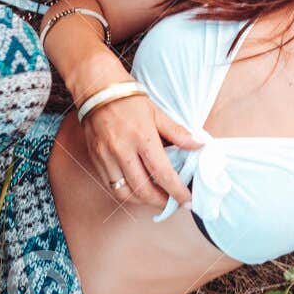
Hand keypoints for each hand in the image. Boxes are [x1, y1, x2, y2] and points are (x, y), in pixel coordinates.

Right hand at [81, 91, 202, 208]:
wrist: (97, 89)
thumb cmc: (129, 99)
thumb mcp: (157, 113)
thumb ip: (177, 133)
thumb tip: (198, 145)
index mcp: (142, 137)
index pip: (162, 173)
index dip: (176, 191)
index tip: (187, 201)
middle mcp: (122, 150)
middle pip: (142, 189)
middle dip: (160, 201)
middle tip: (173, 204)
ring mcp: (106, 157)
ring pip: (124, 193)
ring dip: (142, 201)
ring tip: (156, 199)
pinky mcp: (95, 159)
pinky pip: (110, 185)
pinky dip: (126, 193)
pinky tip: (138, 190)